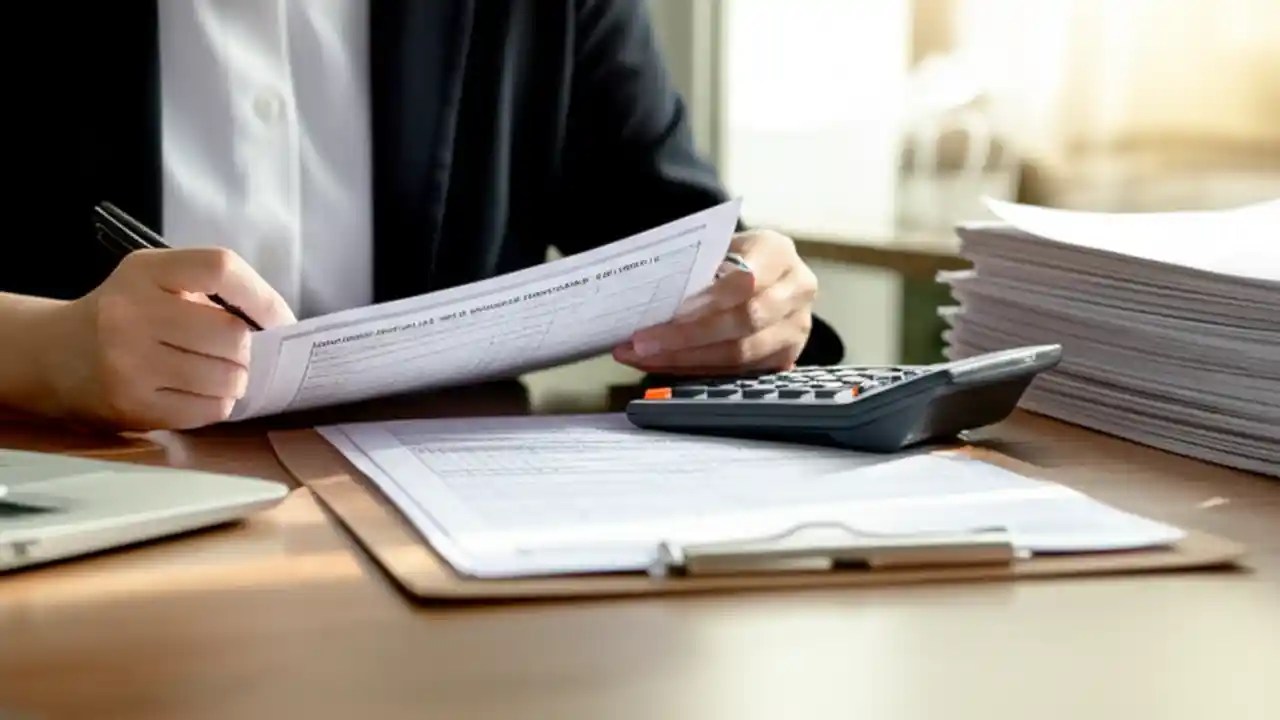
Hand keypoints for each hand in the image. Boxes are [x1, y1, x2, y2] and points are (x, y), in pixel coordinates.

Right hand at [46, 248, 294, 429]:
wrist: (50, 354)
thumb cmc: (122, 313)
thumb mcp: (154, 281)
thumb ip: (208, 291)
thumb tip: (276, 325)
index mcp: (146, 272)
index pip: (221, 268)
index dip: (263, 296)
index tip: (279, 319)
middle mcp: (133, 314)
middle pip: (232, 335)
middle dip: (249, 349)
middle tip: (239, 353)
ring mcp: (130, 364)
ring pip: (226, 377)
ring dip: (236, 379)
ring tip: (219, 373)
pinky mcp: (133, 406)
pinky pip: (208, 409)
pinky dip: (218, 403)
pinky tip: (202, 392)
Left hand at [613, 230, 817, 374]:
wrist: (767, 275)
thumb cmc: (734, 258)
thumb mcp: (720, 248)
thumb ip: (698, 269)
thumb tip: (651, 301)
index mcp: (778, 253)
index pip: (746, 281)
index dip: (707, 301)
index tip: (668, 312)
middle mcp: (797, 291)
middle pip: (743, 322)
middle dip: (687, 337)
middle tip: (644, 342)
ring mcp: (795, 329)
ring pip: (740, 355)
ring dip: (686, 359)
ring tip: (644, 356)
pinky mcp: (784, 357)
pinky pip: (737, 372)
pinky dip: (695, 370)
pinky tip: (664, 363)